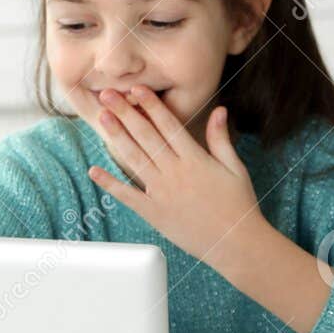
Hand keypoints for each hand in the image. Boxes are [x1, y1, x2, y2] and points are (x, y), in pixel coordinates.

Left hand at [87, 86, 263, 266]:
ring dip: (116, 137)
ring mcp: (162, 193)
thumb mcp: (234, 167)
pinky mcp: (154, 213)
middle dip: (125, 113)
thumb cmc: (239, 204)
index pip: (168, 125)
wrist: (236, 243)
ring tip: (102, 118)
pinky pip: (127, 196)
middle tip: (108, 94)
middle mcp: (175, 172)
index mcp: (195, 159)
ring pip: (134, 159)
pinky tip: (94, 171)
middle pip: (146, 136)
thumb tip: (219, 109)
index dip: (151, 105)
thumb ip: (220, 138)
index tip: (136, 88)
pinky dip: (110, 184)